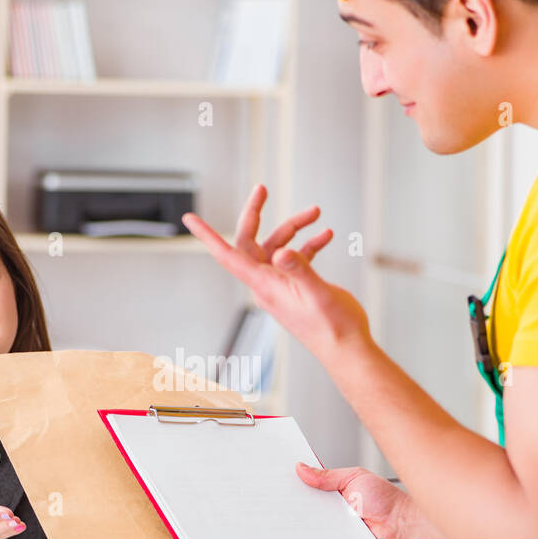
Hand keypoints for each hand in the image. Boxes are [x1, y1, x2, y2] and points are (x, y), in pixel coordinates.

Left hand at [181, 183, 370, 364]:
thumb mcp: (318, 294)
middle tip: (262, 189)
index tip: (189, 219)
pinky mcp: (296, 287)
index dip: (207, 236)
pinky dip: (309, 244)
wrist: (347, 349)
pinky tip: (325, 235)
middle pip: (252, 242)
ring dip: (295, 228)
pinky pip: (296, 259)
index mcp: (265, 286)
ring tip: (316, 214)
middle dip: (257, 214)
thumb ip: (300, 270)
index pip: (227, 256)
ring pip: (278, 247)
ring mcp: (282, 286)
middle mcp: (268, 284)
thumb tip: (282, 252)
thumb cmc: (334, 328)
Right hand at [296, 463, 415, 538]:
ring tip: (299, 517)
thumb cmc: (387, 501)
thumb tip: (303, 468)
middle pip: (307, 506)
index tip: (281, 480)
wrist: (402, 528)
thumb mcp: (354, 478)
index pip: (310, 486)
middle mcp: (334, 509)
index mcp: (336, 490)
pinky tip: (312, 535)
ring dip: (305, 523)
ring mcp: (334, 528)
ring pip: (311, 525)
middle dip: (296, 503)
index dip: (297, 484)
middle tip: (285, 500)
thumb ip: (327, 476)